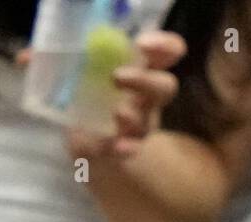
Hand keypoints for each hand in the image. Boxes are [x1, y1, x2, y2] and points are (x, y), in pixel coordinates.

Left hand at [63, 30, 185, 159]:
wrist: (89, 142)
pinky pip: (131, 150)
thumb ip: (93, 59)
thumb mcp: (92, 74)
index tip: (142, 43)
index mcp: (142, 72)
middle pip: (164, 87)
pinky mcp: (123, 150)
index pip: (167, 53)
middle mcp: (146, 99)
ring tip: (118, 112)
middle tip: (118, 76)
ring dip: (132, 116)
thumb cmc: (95, 97)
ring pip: (146, 121)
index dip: (164, 46)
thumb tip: (83, 42)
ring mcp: (138, 126)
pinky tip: (117, 146)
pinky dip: (126, 148)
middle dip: (145, 80)